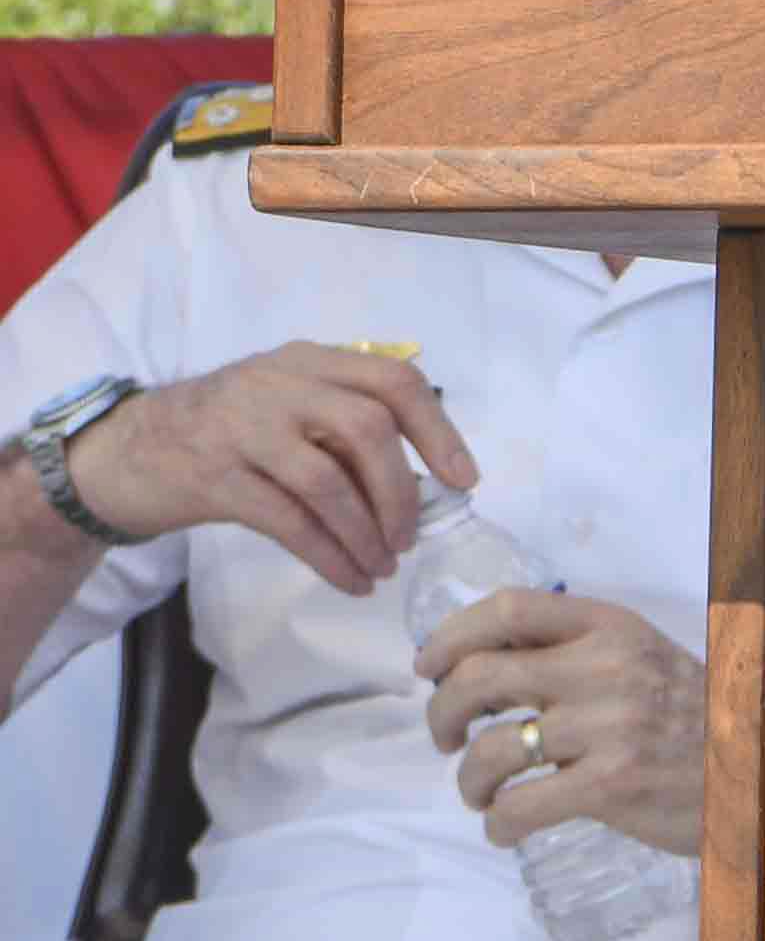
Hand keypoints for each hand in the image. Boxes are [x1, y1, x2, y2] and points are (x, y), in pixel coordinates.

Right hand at [70, 349, 479, 595]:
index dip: (437, 431)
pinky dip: (328, 556)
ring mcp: (243, 430)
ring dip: (365, 532)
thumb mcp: (284, 401)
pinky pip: (286, 522)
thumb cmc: (224, 430)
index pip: (394, 381)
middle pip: (366, 428)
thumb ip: (343, 421)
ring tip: (383, 566)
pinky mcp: (214, 480)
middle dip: (400, 490)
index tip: (462, 480)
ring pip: (327, 481)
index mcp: (310, 361)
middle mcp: (280, 384)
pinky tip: (349, 579)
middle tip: (410, 537)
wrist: (124, 451)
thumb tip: (421, 478)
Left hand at [419, 586, 705, 864]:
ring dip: (468, 780)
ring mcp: (609, 727)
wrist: (751, 768)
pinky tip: (505, 827)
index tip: (427, 666)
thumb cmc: (684, 717)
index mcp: (609, 626)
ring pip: (491, 750)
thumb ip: (571, 652)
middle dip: (441, 712)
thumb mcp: (636, 658)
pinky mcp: (611, 786)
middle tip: (445, 738)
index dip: (451, 634)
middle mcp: (606, 667)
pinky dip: (496, 824)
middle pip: (481, 675)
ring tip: (480, 793)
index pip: (510, 607)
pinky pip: (520, 807)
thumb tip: (477, 666)